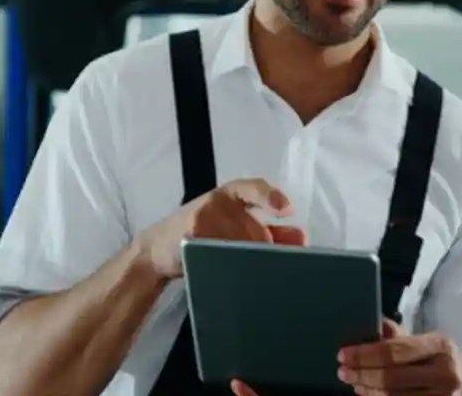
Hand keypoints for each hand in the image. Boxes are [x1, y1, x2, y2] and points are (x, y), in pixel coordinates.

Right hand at [137, 178, 306, 278]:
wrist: (158, 248)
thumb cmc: (203, 233)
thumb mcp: (237, 225)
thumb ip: (271, 231)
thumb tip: (303, 238)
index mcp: (232, 194)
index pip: (253, 189)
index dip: (271, 197)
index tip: (286, 209)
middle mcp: (217, 201)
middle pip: (253, 231)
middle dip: (264, 252)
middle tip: (270, 268)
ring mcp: (201, 218)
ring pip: (237, 246)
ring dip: (246, 262)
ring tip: (242, 272)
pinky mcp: (189, 237)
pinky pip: (217, 254)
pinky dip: (226, 265)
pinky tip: (226, 272)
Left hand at [335, 318, 461, 395]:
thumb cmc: (451, 369)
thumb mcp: (435, 348)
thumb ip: (405, 340)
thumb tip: (379, 325)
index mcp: (442, 347)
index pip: (394, 351)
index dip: (364, 354)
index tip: (343, 354)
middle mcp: (445, 373)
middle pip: (390, 378)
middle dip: (360, 374)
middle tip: (343, 372)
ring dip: (367, 391)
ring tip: (354, 383)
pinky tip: (369, 395)